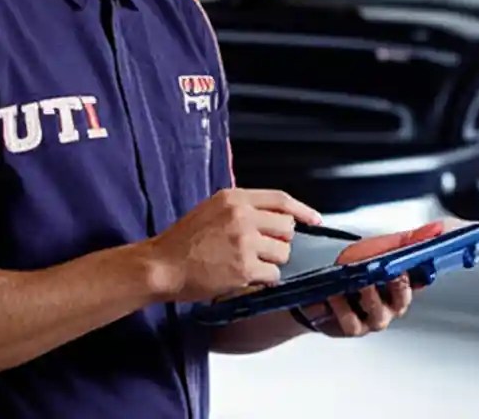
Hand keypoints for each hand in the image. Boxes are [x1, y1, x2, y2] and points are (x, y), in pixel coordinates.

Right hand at [144, 189, 322, 302]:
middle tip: (261, 249)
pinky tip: (247, 277)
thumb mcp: (211, 209)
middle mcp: (242, 217)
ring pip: (283, 252)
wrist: (163, 265)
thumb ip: (241, 208)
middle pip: (287, 227)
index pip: (281, 199)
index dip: (302, 210)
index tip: (315, 220)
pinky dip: (265, 279)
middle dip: (279, 240)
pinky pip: (273, 275)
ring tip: (249, 263)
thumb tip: (273, 218)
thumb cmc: (183, 240)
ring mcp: (245, 242)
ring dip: (272, 261)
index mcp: (234, 198)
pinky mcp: (244, 268)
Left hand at [296, 220, 445, 337]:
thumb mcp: (380, 248)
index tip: (425, 258)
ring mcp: (374, 319)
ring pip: (379, 312)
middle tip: (391, 270)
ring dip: (369, 295)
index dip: (425, 270)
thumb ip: (408, 240)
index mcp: (403, 286)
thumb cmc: (355, 270)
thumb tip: (438, 228)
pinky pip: (351, 322)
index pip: (422, 279)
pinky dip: (343, 307)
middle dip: (398, 283)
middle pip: (402, 298)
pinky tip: (336, 295)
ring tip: (360, 282)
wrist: (322, 289)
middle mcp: (392, 306)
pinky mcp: (353, 328)